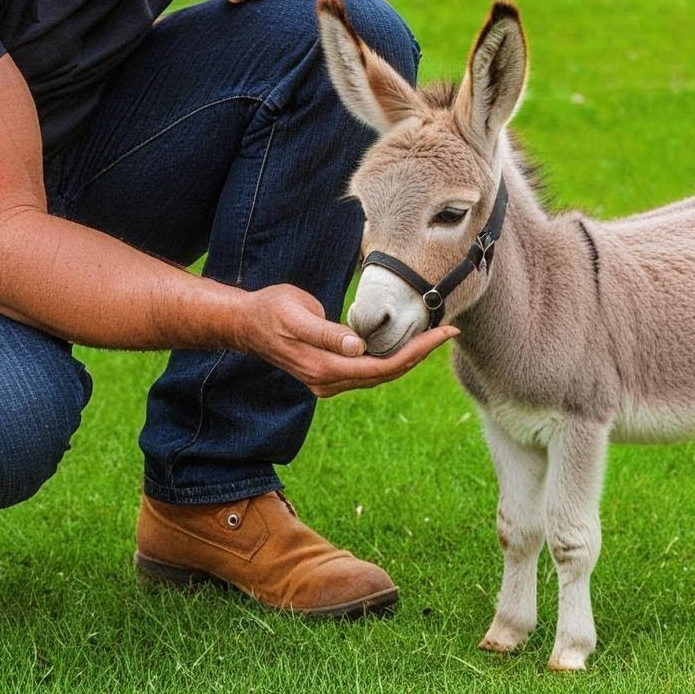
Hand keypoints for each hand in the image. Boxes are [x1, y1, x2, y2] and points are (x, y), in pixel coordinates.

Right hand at [235, 284, 456, 397]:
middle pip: (387, 374)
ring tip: (434, 337)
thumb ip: (326, 333)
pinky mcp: (328, 374)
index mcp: (325, 368)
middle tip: (448, 332)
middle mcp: (329, 382)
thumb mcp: (296, 315)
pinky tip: (405, 345)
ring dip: (408, 358)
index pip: (383, 367)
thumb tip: (357, 348)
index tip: (442, 334)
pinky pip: (368, 371)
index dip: (416, 352)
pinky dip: (390, 359)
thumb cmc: (270, 311)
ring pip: (379, 375)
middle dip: (420, 354)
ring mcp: (328, 381)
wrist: (245, 324)